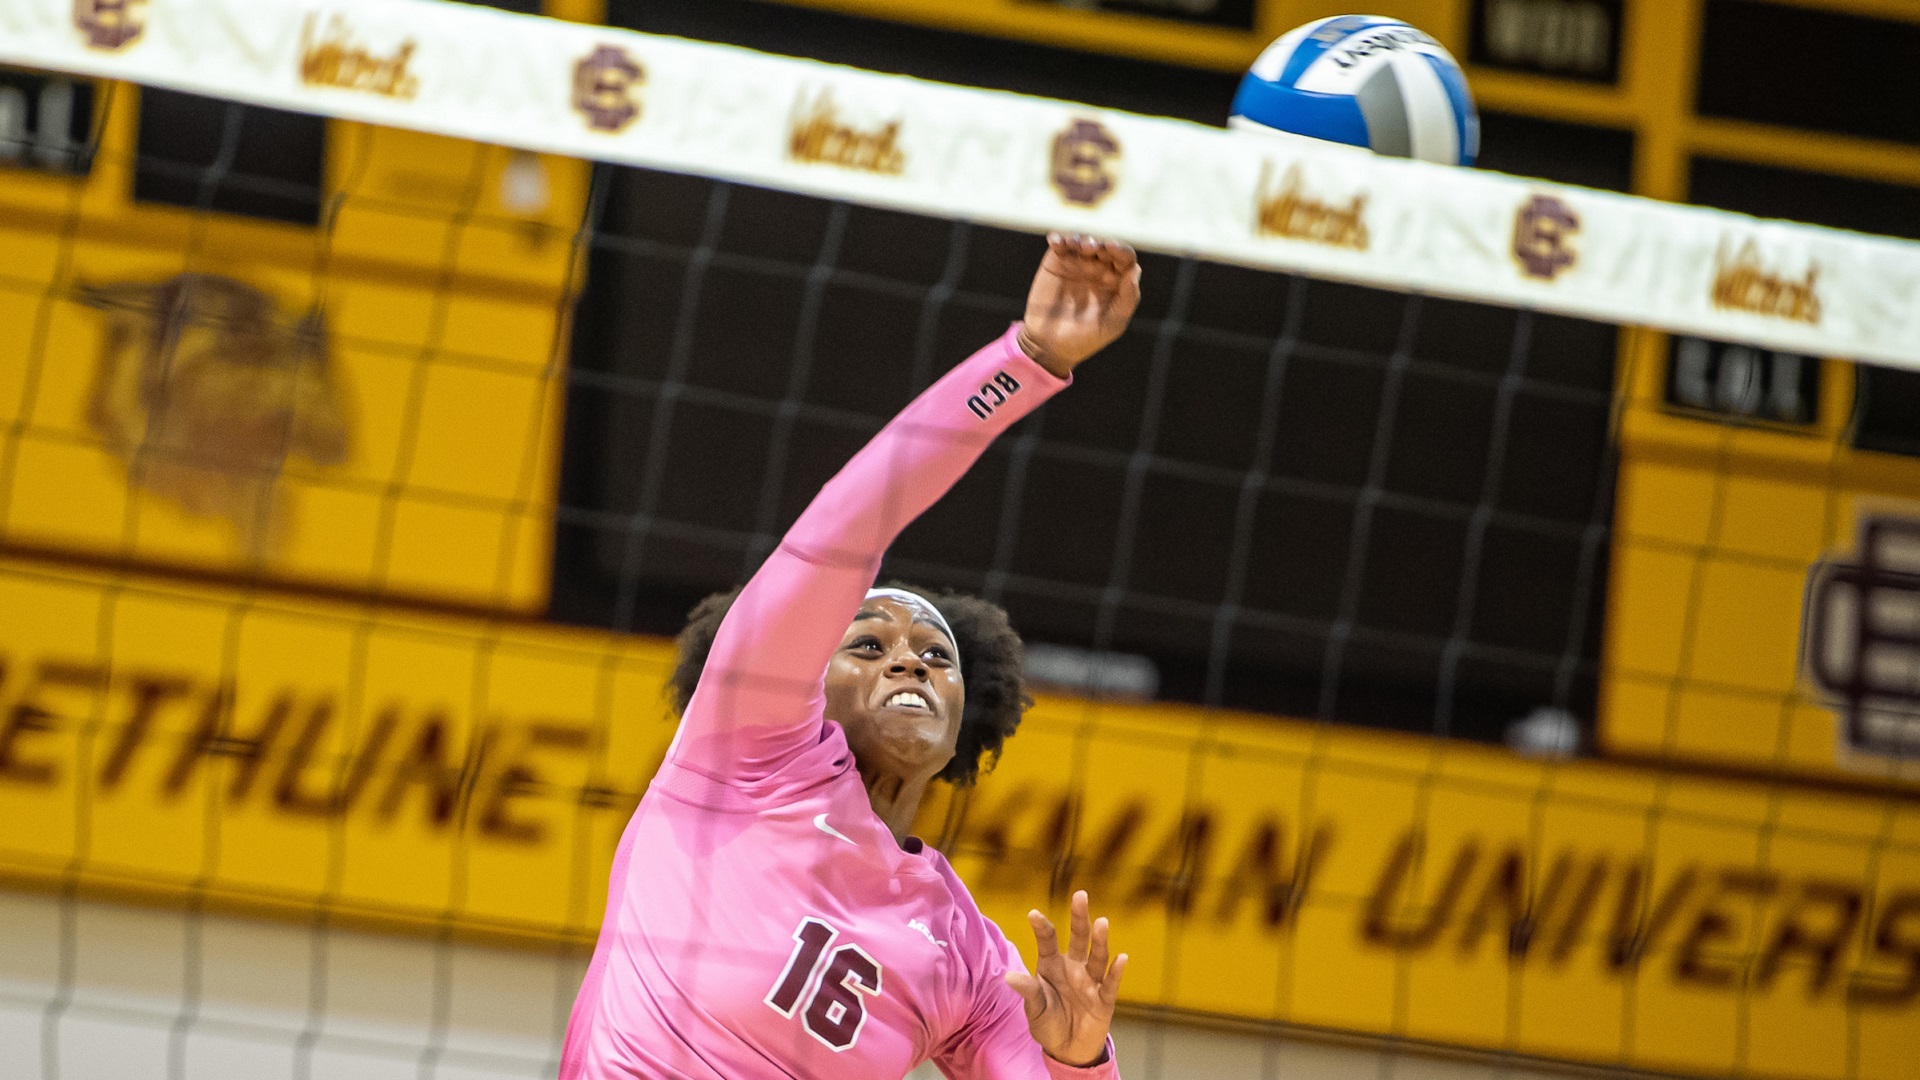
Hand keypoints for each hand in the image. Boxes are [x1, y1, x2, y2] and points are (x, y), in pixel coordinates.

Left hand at [1004, 890, 1126, 1067]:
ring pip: (1096, 957)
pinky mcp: (1104, 1000)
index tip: (1032, 913)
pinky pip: (1110, 984)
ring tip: (1102, 922)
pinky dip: (1116, 972)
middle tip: (1080, 896)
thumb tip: (1008, 976)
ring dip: (1099, 941)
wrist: (1067, 1051)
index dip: (1041, 927)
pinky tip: (1121, 958)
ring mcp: (1090, 982)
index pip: (1048, 941)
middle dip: (1079, 918)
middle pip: (1077, 938)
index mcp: (1052, 965)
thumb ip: (1027, 991)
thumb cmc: (1048, 1023)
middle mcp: (1073, 968)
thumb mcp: (1034, 1009)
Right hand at [1018, 234, 1141, 378]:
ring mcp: (1077, 265)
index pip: (1124, 259)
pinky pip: (1059, 245)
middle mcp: (1099, 270)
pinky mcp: (1055, 264)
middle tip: (1091, 248)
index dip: (1120, 250)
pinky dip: (1058, 239)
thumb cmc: (1084, 340)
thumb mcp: (1111, 324)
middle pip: (1104, 246)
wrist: (1049, 347)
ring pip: (1083, 241)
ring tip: (1074, 245)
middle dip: (1100, 243)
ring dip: (1081, 238)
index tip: (1111, 249)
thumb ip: (1127, 299)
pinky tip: (1055, 241)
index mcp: (1116, 283)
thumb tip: (1135, 270)